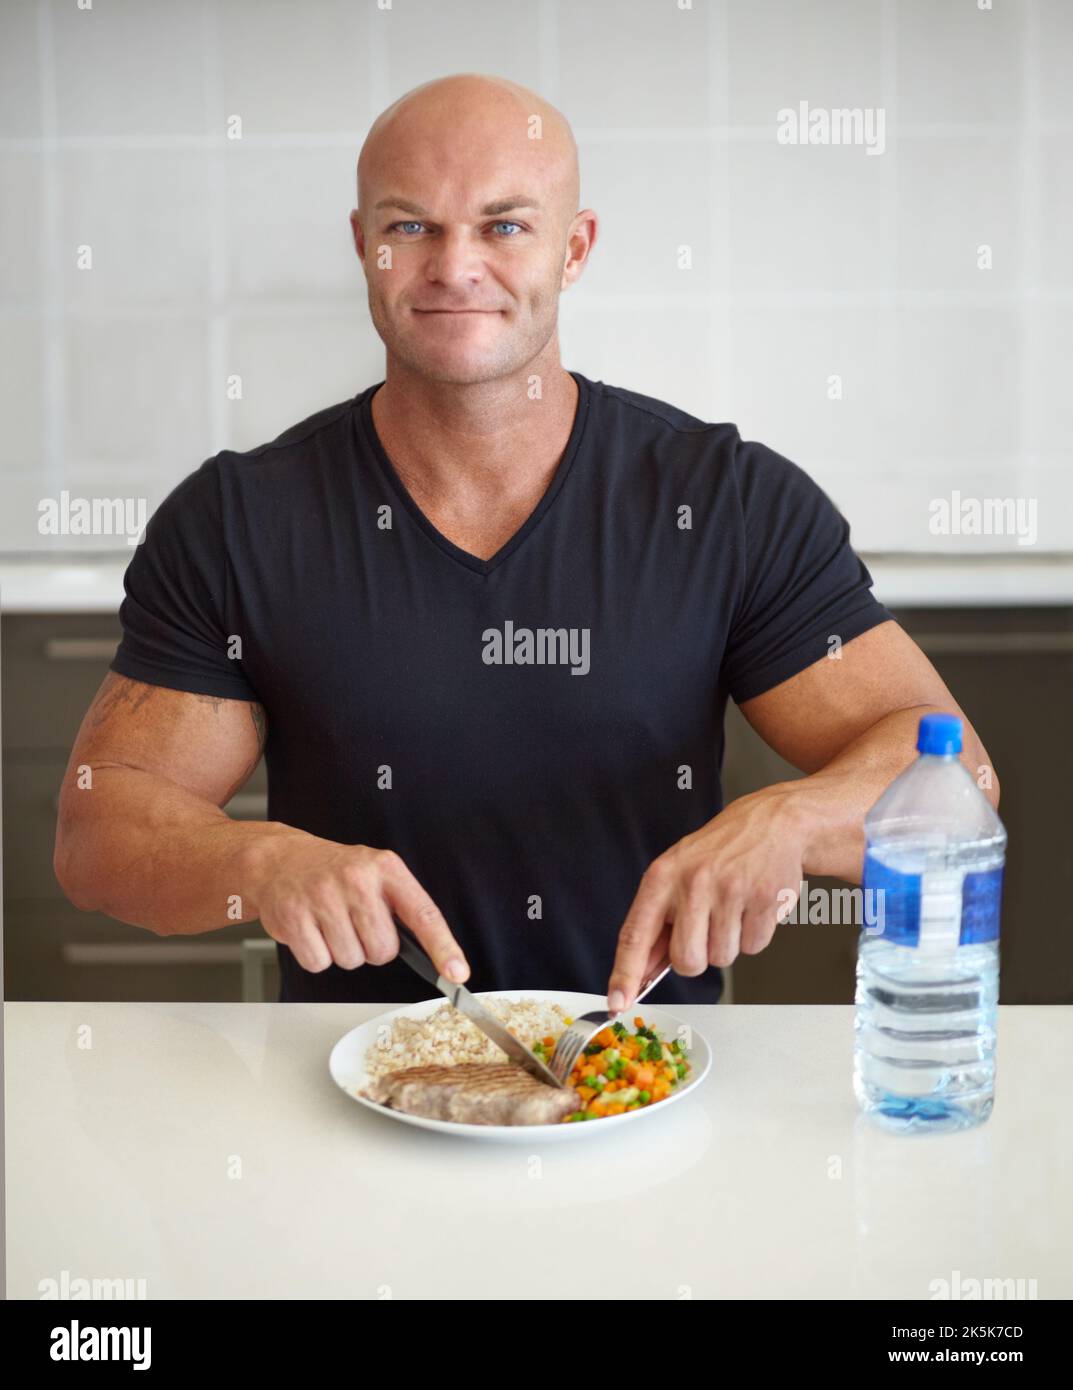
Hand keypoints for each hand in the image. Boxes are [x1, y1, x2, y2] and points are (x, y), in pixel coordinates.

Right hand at [245, 830, 468, 979]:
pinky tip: (310, 929)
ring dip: (341, 951)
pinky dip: (315, 955)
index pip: (424, 914)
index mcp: (386, 868)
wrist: (279, 859)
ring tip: (328, 922)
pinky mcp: (294, 916)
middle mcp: (357, 879)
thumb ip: (402, 906)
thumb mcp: (375, 873)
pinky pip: (318, 963)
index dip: (443, 948)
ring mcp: (323, 897)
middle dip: (370, 948)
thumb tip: (432, 954)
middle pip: (382, 951)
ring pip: (350, 960)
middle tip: (353, 924)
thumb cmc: (334, 872)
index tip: (457, 974)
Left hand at [607, 784, 807, 1011]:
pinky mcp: (764, 899)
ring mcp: (730, 891)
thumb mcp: (676, 874)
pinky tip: (752, 907)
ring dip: (729, 943)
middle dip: (698, 957)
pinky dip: (754, 934)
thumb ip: (657, 922)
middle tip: (706, 928)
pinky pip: (754, 947)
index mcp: (662, 877)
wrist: (771, 823)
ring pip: (723, 958)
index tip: (618, 1000)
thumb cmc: (719, 853)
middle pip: (688, 961)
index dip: (625, 973)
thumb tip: (639, 971)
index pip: (635, 934)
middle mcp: (693, 883)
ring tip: (732, 908)